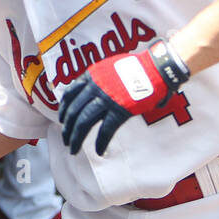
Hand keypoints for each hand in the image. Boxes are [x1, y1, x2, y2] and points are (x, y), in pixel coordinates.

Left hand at [58, 40, 189, 155]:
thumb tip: (95, 92)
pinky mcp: (120, 110)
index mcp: (92, 76)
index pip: (70, 94)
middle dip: (67, 128)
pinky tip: (98, 151)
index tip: (62, 119)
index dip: (63, 109)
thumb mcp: (111, 67)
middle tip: (65, 140)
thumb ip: (100, 79)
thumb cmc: (139, 67)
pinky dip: (100, 142)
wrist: (157, 67)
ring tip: (73, 149)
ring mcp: (106, 99)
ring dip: (76, 137)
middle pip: (74, 111)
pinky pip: (105, 130)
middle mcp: (95, 87)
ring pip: (84, 122)